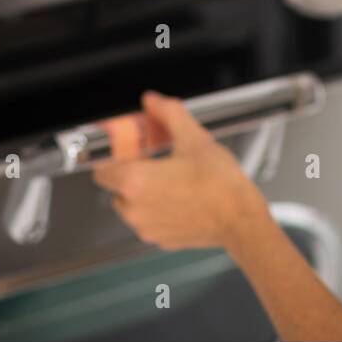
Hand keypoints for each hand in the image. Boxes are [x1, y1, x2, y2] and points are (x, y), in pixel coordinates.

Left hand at [91, 91, 267, 252]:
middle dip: (132, 175)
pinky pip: (150, 222)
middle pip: (116, 188)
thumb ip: (168, 114)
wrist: (240, 219)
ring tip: (172, 182)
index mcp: (136, 181)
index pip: (101, 171)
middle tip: (155, 163)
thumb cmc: (219, 185)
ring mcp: (147, 228)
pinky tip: (180, 198)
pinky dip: (159, 212)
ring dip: (144, 195)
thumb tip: (154, 101)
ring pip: (132, 207)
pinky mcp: (161, 240)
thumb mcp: (194, 138)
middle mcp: (135, 209)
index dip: (114, 158)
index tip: (129, 152)